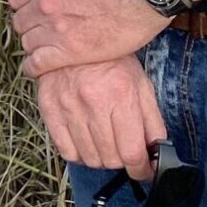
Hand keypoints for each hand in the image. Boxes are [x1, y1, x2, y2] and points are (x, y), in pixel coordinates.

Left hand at [11, 0, 168, 75]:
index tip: (30, 10)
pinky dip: (33, 68)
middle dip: (28, 26)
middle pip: (20, 22)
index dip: (22, 6)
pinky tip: (35, 69)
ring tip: (42, 48)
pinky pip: (39, 64)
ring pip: (28, 43)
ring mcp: (55, 29)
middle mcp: (43, 5)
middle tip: (40, 30)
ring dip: (33, 45)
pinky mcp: (71, 51)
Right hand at [35, 56, 166, 178]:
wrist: (75, 34)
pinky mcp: (48, 107)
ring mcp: (68, 106)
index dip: (141, 170)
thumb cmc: (112, 60)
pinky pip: (65, 149)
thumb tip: (158, 153)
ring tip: (106, 145)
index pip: (132, 152)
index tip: (144, 172)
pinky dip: (78, 153)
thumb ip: (152, 121)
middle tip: (125, 153)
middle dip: (122, 162)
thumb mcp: (141, 84)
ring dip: (101, 159)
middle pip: (110, 159)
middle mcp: (93, 103)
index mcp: (120, 96)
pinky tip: (86, 141)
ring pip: (88, 157)